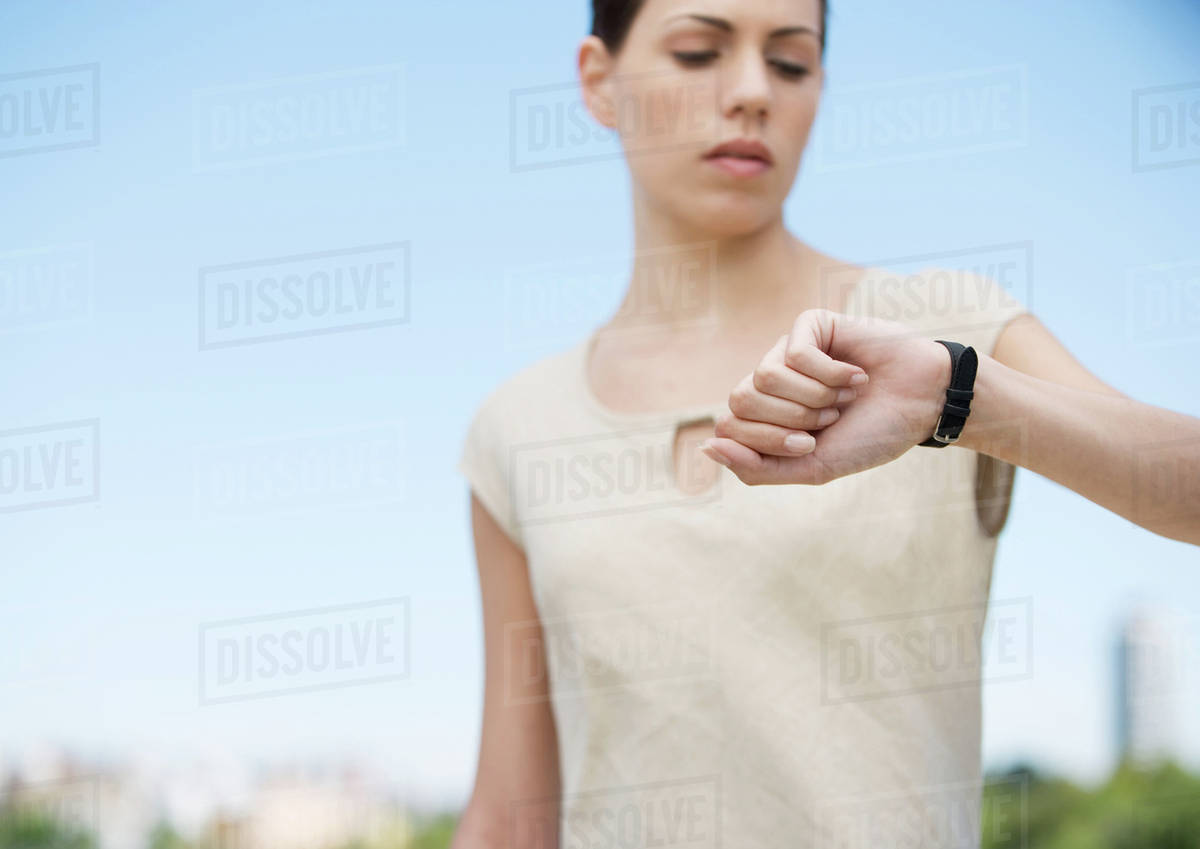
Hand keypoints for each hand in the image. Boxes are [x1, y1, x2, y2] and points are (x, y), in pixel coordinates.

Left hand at [698, 309, 951, 484]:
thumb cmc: (870, 436)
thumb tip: (708, 446)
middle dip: (790, 420)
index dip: (768, 442)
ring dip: (813, 397)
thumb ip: (757, 467)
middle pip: (740, 401)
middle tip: (828, 420)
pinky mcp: (811, 324)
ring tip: (843, 397)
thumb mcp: (812, 467)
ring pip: (765, 376)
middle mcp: (770, 382)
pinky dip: (830, 374)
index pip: (727, 427)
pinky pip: (797, 351)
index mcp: (764, 416)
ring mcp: (787, 350)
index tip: (811, 445)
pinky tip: (856, 375)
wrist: (923, 407)